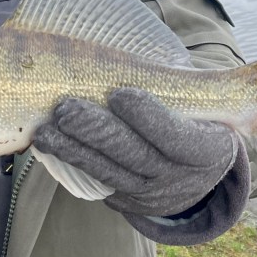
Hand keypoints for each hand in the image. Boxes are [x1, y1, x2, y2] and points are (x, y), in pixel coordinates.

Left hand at [32, 88, 238, 217]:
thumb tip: (161, 56)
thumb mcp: (210, 106)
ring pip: (108, 171)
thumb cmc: (200, 121)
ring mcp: (150, 194)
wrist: (204, 175)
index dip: (146, 117)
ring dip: (73, 149)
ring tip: (45, 130)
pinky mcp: (126, 201)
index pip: (175, 137)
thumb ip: (186, 84)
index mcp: (206, 149)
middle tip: (66, 109)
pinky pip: (96, 181)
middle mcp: (178, 178)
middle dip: (96, 132)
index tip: (118, 94)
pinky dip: (71, 161)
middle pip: (133, 155)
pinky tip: (49, 144)